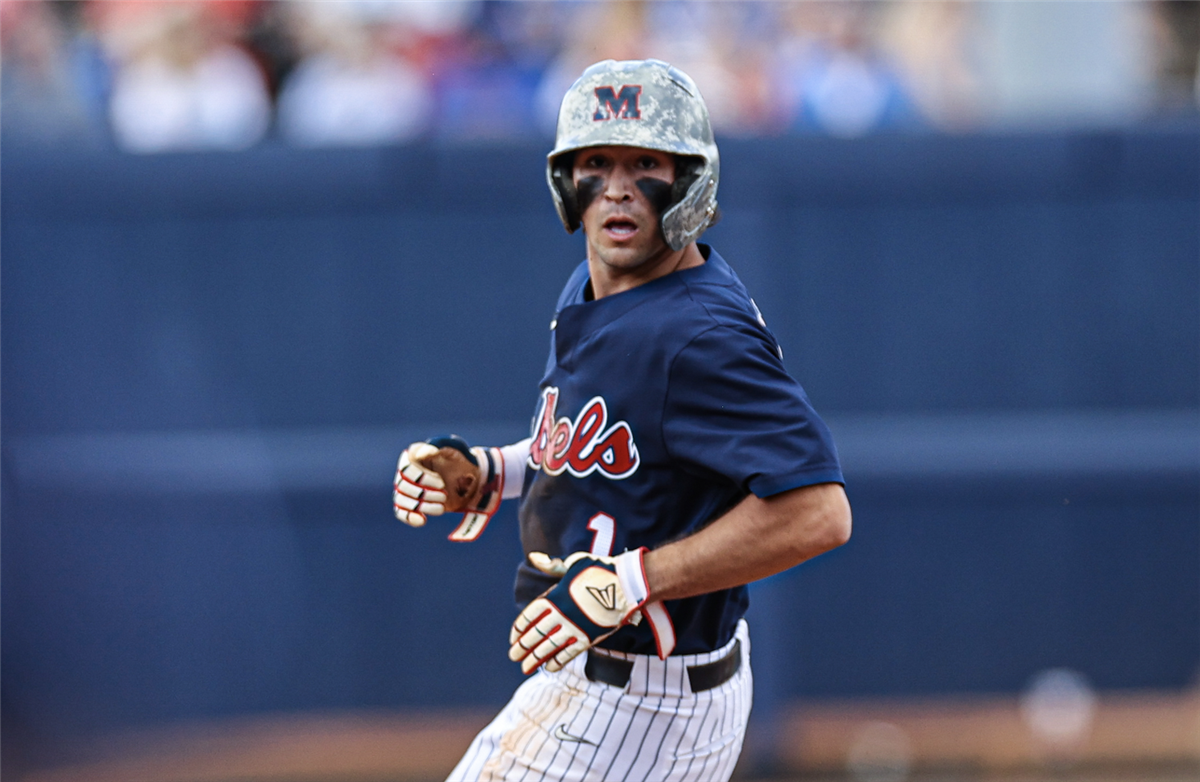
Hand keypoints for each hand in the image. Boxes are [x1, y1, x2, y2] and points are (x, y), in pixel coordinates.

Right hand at [393, 435, 501, 540]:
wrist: (467, 479)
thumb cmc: (460, 461)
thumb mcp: (456, 451)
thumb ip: (443, 447)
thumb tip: (426, 452)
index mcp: (414, 456)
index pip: (406, 467)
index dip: (422, 477)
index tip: (441, 482)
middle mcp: (406, 472)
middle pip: (403, 485)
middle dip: (425, 493)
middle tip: (444, 494)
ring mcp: (407, 488)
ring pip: (402, 499)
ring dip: (422, 505)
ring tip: (441, 508)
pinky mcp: (411, 504)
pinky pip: (401, 512)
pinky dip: (409, 517)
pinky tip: (422, 520)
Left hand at [508, 548, 648, 673]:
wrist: (626, 583)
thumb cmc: (599, 569)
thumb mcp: (573, 562)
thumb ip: (552, 565)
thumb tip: (533, 556)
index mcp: (555, 595)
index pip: (530, 615)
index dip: (519, 628)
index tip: (513, 637)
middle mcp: (562, 613)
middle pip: (536, 634)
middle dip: (523, 647)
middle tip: (513, 656)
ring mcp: (575, 627)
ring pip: (550, 646)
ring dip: (536, 659)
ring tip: (526, 668)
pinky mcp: (588, 636)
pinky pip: (569, 653)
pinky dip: (558, 661)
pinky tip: (550, 667)